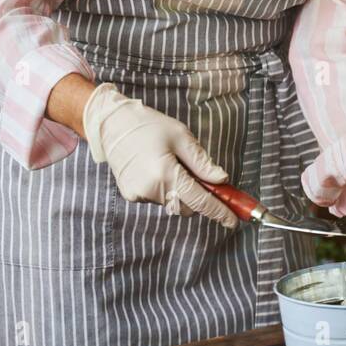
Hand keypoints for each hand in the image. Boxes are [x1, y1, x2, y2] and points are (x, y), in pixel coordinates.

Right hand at [82, 83, 238, 228]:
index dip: (219, 211)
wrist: (112, 124)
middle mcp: (151, 190)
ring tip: (169, 163)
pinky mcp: (131, 195)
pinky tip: (156, 168)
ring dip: (180, 190)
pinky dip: (165, 188)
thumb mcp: (181, 137)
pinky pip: (157, 198)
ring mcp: (138, 195)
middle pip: (187, 206)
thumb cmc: (149, 126)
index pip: (199, 200)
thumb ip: (202, 162)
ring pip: (172, 202)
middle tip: (199, 175)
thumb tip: (221, 180)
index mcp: (165, 174)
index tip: (233, 220)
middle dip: (198, 196)